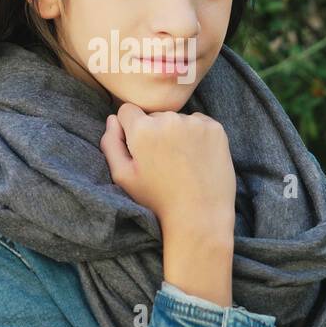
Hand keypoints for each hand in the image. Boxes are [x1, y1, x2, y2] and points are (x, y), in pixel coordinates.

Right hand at [100, 102, 235, 243]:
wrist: (200, 215)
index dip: (130, 130)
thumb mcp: (123, 177)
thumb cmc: (157, 200)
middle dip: (154, 132)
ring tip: (181, 163)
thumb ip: (111, 143)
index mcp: (142, 129)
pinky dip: (196, 136)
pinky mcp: (215, 128)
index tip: (140, 149)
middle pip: (154, 116)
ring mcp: (195, 122)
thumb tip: (112, 119)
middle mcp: (169, 119)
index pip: (127, 111)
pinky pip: (199, 123)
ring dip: (176, 134)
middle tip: (163, 162)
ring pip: (177, 120)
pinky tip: (196, 158)